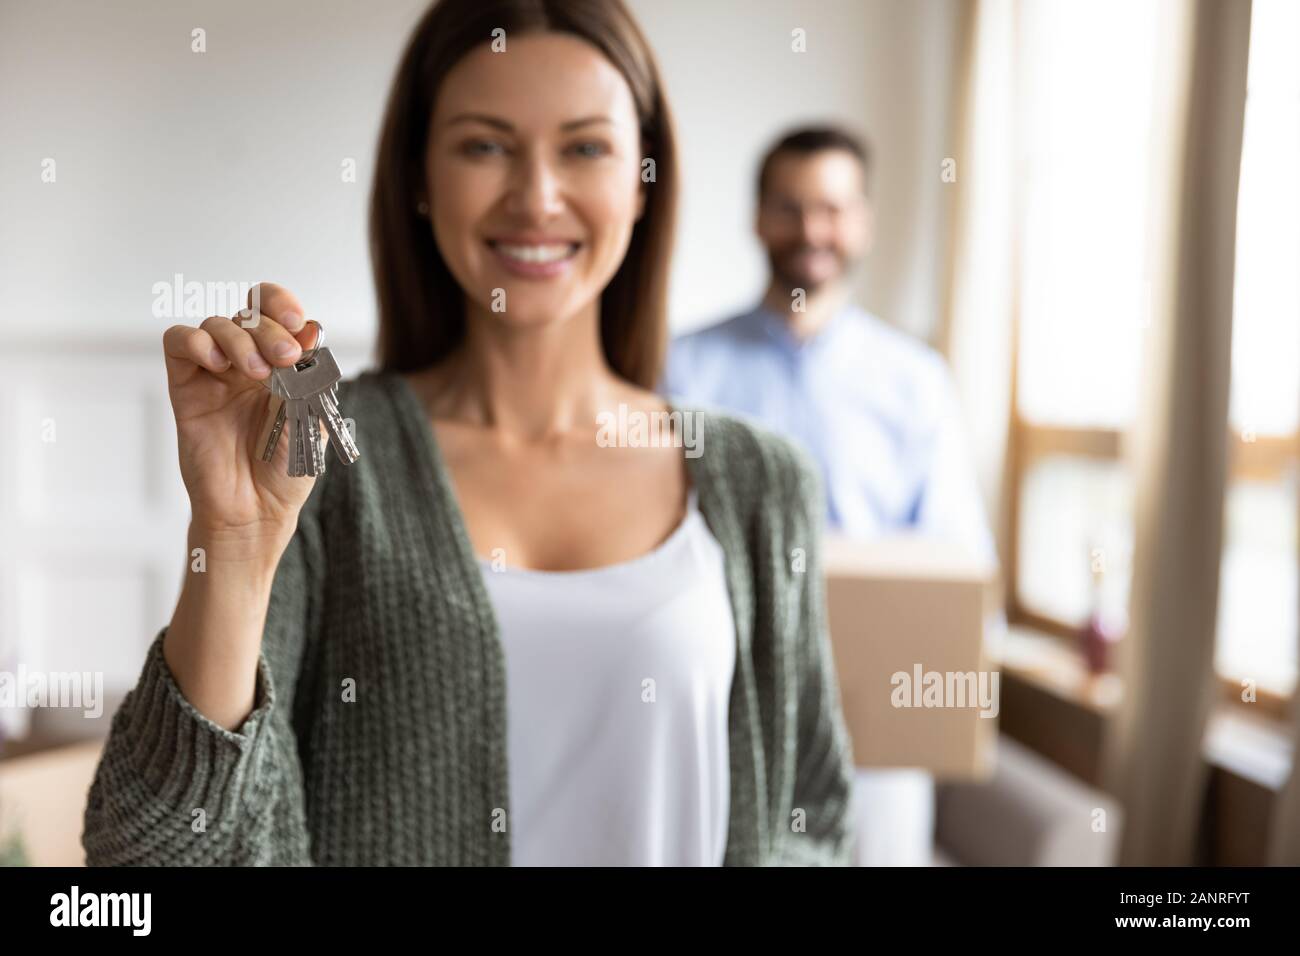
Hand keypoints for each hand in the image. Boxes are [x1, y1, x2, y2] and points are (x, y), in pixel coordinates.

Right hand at [162, 282, 323, 554]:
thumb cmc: (286, 469)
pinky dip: (196, 342)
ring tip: (256, 372)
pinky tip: (217, 364)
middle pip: (249, 314)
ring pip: (216, 324)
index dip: (284, 306)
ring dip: (239, 339)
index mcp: (283, 363)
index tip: (299, 323)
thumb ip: (308, 373)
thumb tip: (313, 330)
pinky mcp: (187, 387)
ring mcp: (216, 373)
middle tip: (284, 358)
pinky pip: (179, 343)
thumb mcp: (310, 416)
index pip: (277, 312)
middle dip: (269, 329)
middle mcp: (249, 361)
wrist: (257, 508)